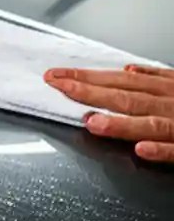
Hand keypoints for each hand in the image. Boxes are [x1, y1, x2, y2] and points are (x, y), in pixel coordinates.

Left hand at [45, 65, 173, 162]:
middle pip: (127, 98)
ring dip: (120, 123)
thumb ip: (155, 80)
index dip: (88, 78)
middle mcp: (172, 104)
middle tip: (59, 87)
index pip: (120, 81)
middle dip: (90, 92)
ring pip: (150, 124)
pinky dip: (160, 149)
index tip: (58, 76)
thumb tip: (128, 70)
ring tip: (91, 122)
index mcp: (167, 89)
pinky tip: (141, 150)